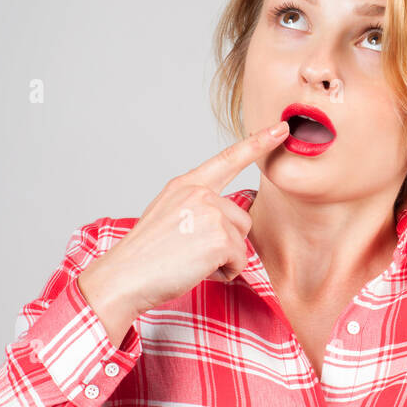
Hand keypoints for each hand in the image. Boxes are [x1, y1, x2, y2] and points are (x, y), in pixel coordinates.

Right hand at [77, 121, 289, 325]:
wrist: (125, 275)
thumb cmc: (144, 254)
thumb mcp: (167, 215)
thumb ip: (196, 207)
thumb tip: (224, 221)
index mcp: (186, 184)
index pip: (228, 159)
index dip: (257, 144)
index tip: (280, 130)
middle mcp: (200, 193)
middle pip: (241, 218)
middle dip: (226, 242)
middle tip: (190, 252)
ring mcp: (210, 213)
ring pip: (242, 241)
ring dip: (224, 259)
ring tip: (190, 261)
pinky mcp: (220, 237)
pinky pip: (239, 261)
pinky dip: (224, 274)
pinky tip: (196, 271)